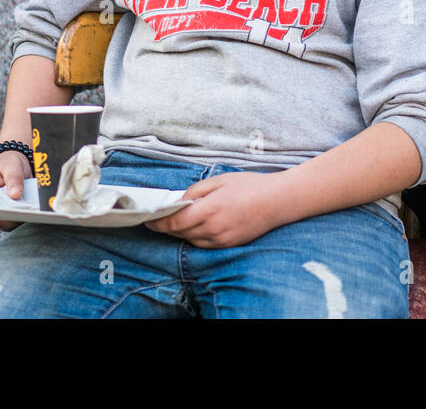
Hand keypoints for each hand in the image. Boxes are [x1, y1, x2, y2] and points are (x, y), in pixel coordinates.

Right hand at [0, 150, 31, 231]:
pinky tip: (38, 212)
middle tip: (27, 213)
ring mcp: (5, 212)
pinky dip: (30, 216)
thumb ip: (13, 178)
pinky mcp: (16, 214)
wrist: (19, 165)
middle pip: (1, 220)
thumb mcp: (11, 165)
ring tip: (34, 213)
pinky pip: (22, 220)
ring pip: (12, 222)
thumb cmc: (10, 163)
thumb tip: (15, 195)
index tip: (11, 212)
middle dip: (14, 218)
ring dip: (23, 218)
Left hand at [144, 172, 285, 247]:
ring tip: (174, 223)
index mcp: (210, 210)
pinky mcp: (229, 245)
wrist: (278, 201)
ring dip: (180, 233)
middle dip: (166, 227)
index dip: (158, 223)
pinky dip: (195, 237)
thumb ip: (196, 191)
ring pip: (191, 240)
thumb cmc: (249, 186)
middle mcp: (214, 229)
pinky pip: (204, 245)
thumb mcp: (220, 180)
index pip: (175, 222)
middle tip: (156, 220)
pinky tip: (194, 228)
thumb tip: (180, 201)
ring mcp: (222, 240)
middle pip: (180, 233)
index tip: (147, 220)